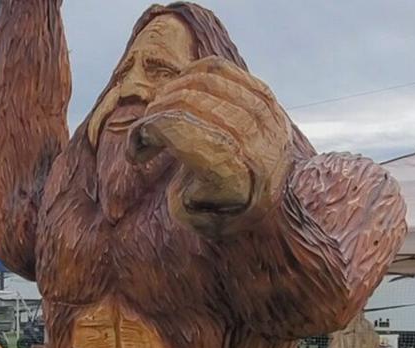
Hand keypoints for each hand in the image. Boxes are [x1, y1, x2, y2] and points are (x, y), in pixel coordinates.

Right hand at [128, 56, 292, 237]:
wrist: (280, 199)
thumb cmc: (228, 209)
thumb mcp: (193, 211)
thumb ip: (173, 180)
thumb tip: (153, 140)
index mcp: (234, 174)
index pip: (177, 128)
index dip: (146, 132)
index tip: (135, 152)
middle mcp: (252, 139)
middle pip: (186, 102)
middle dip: (155, 114)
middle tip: (146, 133)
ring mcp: (263, 113)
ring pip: (202, 80)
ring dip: (170, 93)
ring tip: (160, 112)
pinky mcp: (265, 96)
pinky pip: (220, 69)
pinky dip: (192, 75)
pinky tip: (181, 90)